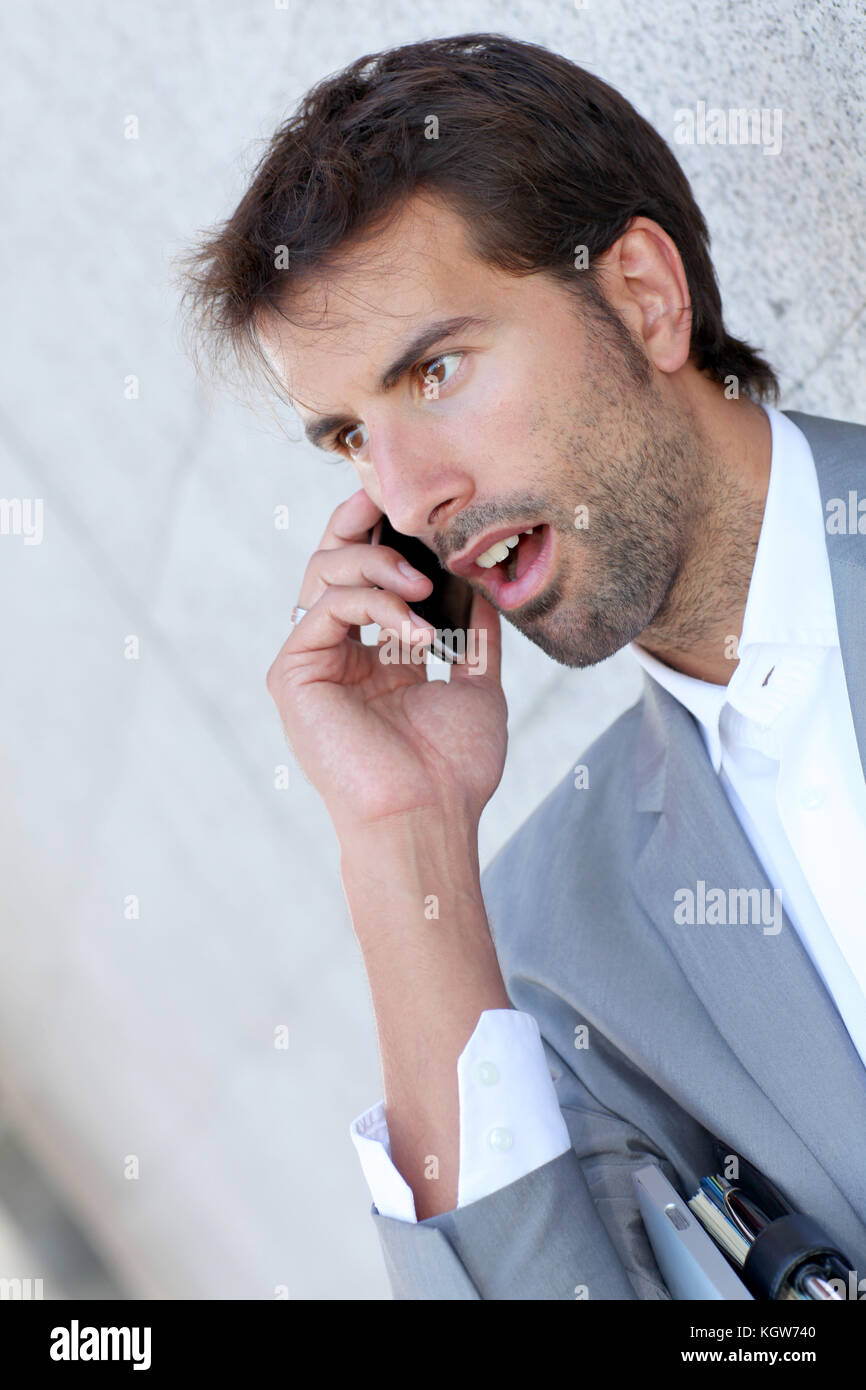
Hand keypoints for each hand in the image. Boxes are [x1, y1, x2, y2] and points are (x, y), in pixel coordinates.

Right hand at [266, 489, 507, 840]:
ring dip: (377, 563)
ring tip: (422, 585)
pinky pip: (324, 607)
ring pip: (324, 572)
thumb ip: (473, 635)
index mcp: (374, 656)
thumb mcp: (476, 687)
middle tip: (396, 499)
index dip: (385, 533)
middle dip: (363, 520)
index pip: (371, 576)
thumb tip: (484, 585)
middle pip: (333, 559)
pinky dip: (372, 604)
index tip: (417, 503)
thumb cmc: (452, 770)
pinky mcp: (294, 673)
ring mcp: (313, 661)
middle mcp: (338, 653)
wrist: (428, 819)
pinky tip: (412, 629)